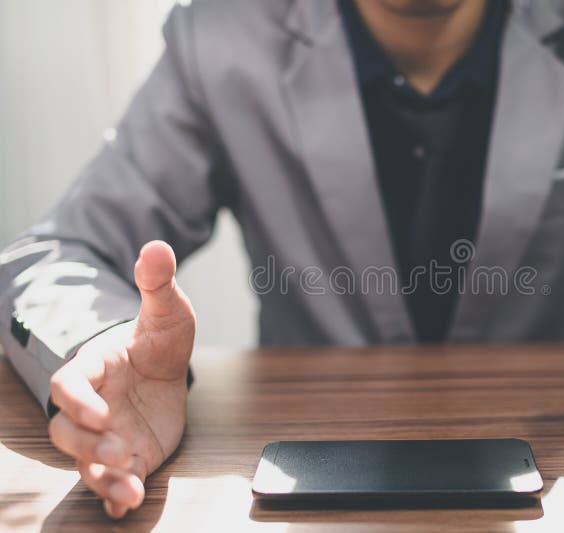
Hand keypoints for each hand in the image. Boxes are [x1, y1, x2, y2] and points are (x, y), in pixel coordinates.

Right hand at [47, 241, 194, 517]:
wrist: (166, 374)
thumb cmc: (158, 342)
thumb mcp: (167, 312)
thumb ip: (158, 284)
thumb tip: (157, 247)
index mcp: (93, 369)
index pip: (67, 385)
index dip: (76, 400)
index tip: (100, 410)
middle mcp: (92, 406)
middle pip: (67, 431)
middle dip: (87, 444)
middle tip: (118, 450)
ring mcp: (106, 435)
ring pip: (85, 462)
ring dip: (102, 477)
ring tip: (128, 487)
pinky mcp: (125, 457)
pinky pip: (111, 481)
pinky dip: (116, 495)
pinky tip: (128, 505)